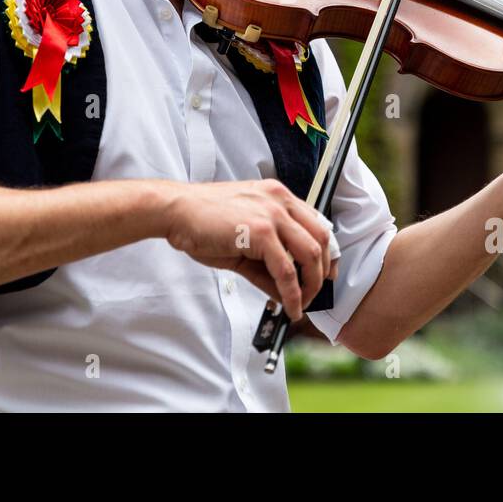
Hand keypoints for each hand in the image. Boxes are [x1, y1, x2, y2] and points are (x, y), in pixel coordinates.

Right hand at [165, 179, 337, 320]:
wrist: (176, 212)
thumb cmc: (203, 221)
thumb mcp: (244, 238)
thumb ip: (267, 261)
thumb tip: (286, 290)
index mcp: (277, 195)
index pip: (316, 223)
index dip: (326, 252)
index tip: (324, 273)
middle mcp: (280, 200)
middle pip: (321, 238)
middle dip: (323, 271)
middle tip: (316, 293)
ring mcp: (272, 214)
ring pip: (310, 254)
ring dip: (311, 285)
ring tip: (302, 304)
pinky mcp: (261, 232)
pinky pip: (286, 270)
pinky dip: (292, 293)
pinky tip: (289, 306)